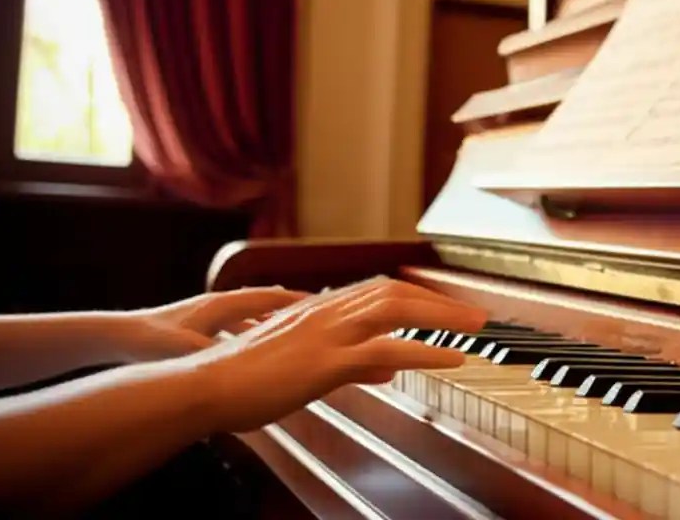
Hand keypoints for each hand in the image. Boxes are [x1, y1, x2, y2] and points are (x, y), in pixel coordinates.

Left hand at [125, 286, 308, 361]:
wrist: (114, 337)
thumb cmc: (150, 341)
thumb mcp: (190, 350)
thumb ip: (222, 354)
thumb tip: (252, 360)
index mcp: (222, 304)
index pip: (270, 298)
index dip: (298, 302)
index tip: (326, 304)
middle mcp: (218, 304)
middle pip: (264, 301)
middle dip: (291, 306)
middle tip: (319, 311)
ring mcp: (208, 313)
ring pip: (249, 313)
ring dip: (271, 318)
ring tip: (296, 325)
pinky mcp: (197, 325)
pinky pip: (236, 324)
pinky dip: (252, 329)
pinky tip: (257, 341)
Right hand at [189, 276, 486, 431]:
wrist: (203, 388)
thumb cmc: (246, 381)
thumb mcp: (306, 367)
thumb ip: (350, 364)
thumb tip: (386, 367)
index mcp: (319, 311)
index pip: (379, 291)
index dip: (417, 296)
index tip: (446, 306)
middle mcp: (326, 313)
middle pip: (394, 292)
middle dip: (439, 301)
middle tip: (475, 314)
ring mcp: (326, 333)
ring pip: (395, 309)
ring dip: (443, 316)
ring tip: (476, 325)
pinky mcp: (324, 361)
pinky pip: (385, 349)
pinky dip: (425, 350)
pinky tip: (452, 357)